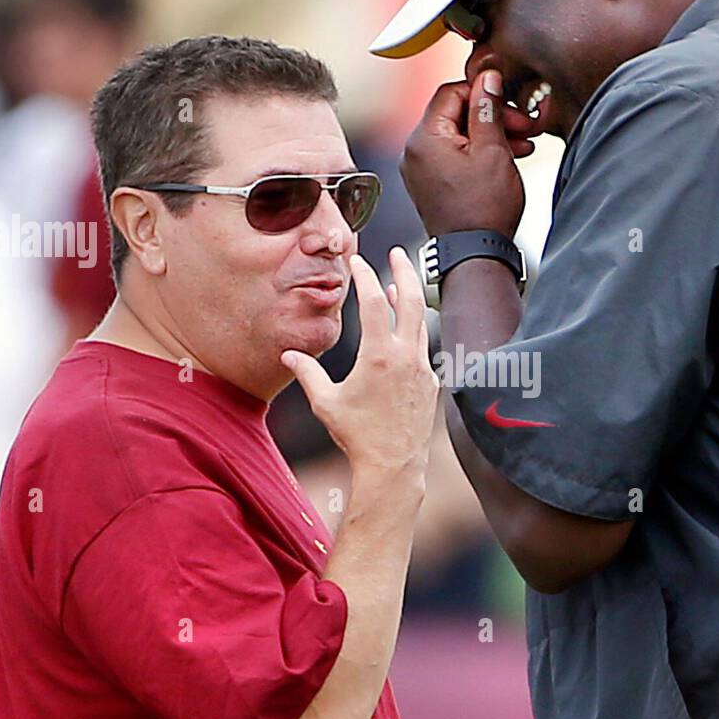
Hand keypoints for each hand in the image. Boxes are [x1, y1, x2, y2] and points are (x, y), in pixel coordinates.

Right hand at [281, 248, 438, 478]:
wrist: (394, 465)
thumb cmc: (356, 435)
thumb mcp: (325, 402)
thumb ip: (307, 374)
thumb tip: (287, 355)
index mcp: (378, 356)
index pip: (372, 303)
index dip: (364, 278)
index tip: (357, 262)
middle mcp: (405, 356)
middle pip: (411, 300)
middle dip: (404, 271)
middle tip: (396, 253)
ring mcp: (422, 369)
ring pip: (420, 323)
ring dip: (408, 301)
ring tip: (398, 286)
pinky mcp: (431, 383)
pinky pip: (423, 348)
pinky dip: (413, 332)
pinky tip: (403, 332)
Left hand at [399, 69, 536, 237]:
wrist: (475, 254)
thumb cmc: (484, 209)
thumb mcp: (493, 151)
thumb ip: (487, 110)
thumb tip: (487, 78)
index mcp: (425, 138)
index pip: (451, 92)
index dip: (483, 92)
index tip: (508, 101)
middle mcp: (415, 152)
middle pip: (454, 114)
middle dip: (491, 116)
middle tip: (522, 126)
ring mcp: (420, 170)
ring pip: (458, 136)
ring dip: (489, 135)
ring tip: (522, 144)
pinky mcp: (430, 185)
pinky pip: (454, 156)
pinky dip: (478, 153)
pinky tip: (506, 158)